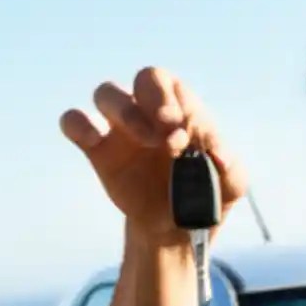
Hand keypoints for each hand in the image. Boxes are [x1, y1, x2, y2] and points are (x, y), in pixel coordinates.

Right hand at [59, 67, 248, 245]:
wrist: (178, 228)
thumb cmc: (207, 195)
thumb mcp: (231, 184)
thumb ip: (230, 166)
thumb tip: (218, 155)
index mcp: (184, 110)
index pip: (176, 87)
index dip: (179, 104)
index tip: (185, 137)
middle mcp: (151, 112)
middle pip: (146, 77)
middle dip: (156, 100)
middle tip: (170, 137)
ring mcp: (122, 128)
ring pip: (107, 92)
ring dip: (125, 111)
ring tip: (147, 143)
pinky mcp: (98, 149)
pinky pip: (73, 121)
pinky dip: (77, 124)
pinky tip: (93, 141)